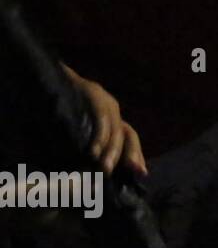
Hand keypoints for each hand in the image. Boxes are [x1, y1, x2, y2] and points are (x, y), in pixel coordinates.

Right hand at [60, 63, 147, 177]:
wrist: (46, 75)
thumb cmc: (58, 104)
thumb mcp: (77, 126)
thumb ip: (87, 143)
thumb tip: (92, 168)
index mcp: (110, 116)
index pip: (129, 136)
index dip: (136, 153)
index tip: (142, 172)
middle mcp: (112, 108)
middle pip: (128, 134)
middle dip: (131, 154)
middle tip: (133, 172)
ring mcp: (103, 100)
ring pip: (115, 130)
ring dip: (112, 151)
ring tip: (106, 169)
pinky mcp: (93, 94)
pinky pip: (101, 119)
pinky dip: (98, 137)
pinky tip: (93, 152)